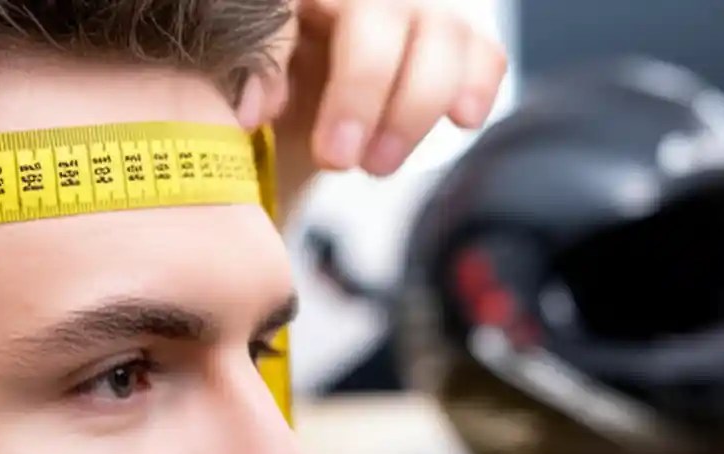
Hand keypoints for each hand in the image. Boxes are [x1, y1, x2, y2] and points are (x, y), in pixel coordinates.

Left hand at [239, 0, 507, 179]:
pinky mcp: (454, 40)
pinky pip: (482, 52)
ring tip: (376, 167)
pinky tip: (461, 122)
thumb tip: (254, 110)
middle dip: (359, 91)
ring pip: (439, 35)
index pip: (286, 7)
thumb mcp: (240, 89)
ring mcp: (413, 9)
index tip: (252, 119)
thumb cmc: (268, 90)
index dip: (271, 58)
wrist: (301, 101)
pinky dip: (478, 84)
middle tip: (335, 159)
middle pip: (376, 16)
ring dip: (413, 108)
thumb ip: (243, 83)